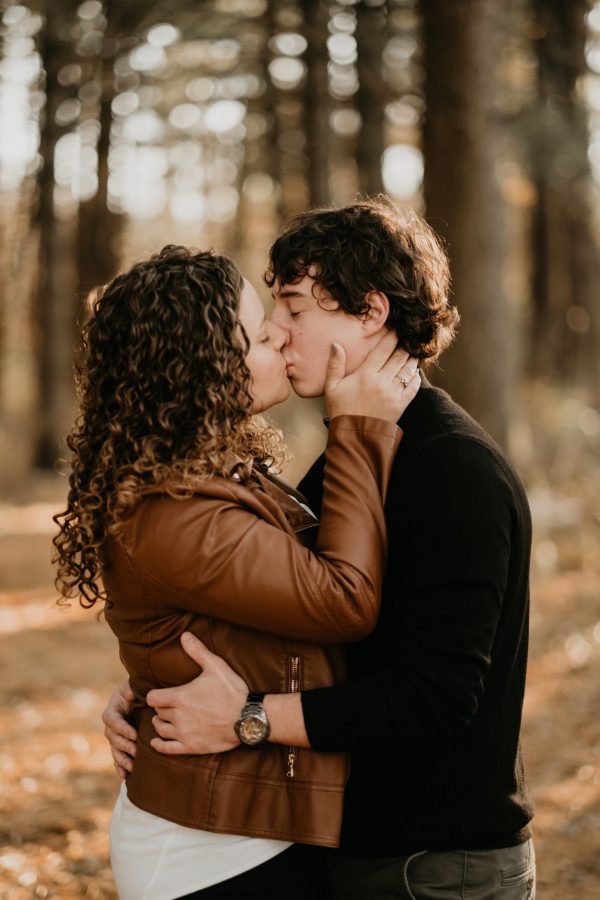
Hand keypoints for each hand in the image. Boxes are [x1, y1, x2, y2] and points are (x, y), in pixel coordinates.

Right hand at [102, 681, 136, 778]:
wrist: (145, 697)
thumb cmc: (141, 689)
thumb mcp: (135, 685)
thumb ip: (132, 688)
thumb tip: (130, 693)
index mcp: (113, 707)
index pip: (111, 719)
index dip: (121, 728)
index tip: (134, 734)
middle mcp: (112, 723)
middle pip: (112, 736)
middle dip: (123, 745)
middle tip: (136, 751)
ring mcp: (116, 735)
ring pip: (114, 749)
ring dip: (122, 759)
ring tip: (131, 767)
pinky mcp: (121, 744)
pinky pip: (117, 757)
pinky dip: (120, 767)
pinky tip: (125, 776)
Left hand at [147, 632, 247, 755]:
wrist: (247, 718)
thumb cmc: (232, 691)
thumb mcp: (216, 667)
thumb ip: (198, 651)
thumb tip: (184, 635)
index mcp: (181, 697)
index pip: (153, 698)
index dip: (155, 695)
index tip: (160, 693)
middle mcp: (179, 716)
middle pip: (158, 712)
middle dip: (161, 708)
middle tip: (167, 705)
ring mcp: (184, 733)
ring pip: (161, 729)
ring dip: (160, 723)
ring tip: (164, 719)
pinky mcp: (191, 747)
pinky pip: (167, 748)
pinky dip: (159, 745)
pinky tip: (156, 741)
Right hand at [325, 329, 419, 422]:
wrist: (355, 436)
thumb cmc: (341, 410)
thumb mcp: (332, 387)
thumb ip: (335, 365)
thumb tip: (336, 345)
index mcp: (366, 375)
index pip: (384, 349)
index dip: (392, 336)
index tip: (396, 328)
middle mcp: (382, 382)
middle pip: (400, 356)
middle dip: (405, 344)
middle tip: (408, 337)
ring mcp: (394, 393)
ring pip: (409, 368)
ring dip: (412, 358)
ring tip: (412, 351)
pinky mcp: (401, 404)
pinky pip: (414, 385)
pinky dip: (415, 376)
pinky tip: (413, 371)